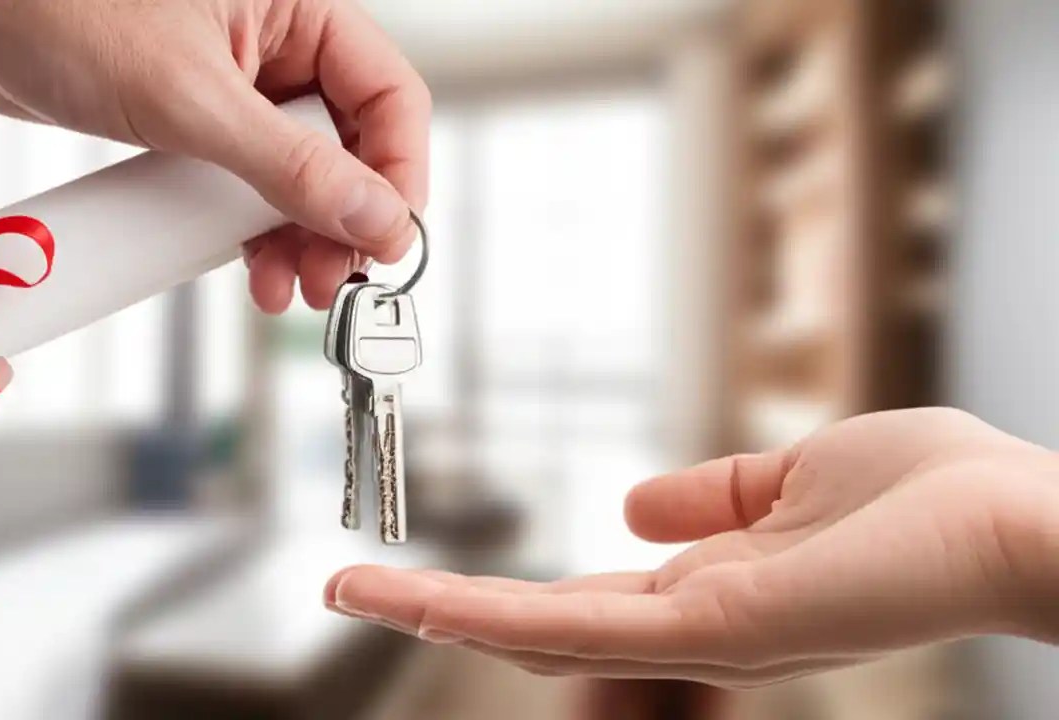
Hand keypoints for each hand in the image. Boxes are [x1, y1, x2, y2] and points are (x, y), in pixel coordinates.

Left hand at [0, 0, 427, 313]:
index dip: (398, 174)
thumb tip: (374, 219)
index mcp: (299, 8)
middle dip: (341, 222)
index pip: (389, 96)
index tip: (387, 242)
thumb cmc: (67, 12)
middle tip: (329, 280)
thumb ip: (289, 167)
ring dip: (299, 237)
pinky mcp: (198, 121)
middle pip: (349, 145)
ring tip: (286, 287)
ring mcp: (239, 86)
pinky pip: (247, 184)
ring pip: (299, 175)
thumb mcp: (194, 101)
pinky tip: (250, 269)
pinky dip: (251, 230)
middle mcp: (277, 45)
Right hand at [325, 409, 1058, 687]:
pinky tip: (429, 601)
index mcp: (710, 590)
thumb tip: (637, 504)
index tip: (424, 577)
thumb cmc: (935, 497)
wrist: (1017, 521)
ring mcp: (698, 635)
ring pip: (539, 633)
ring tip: (356, 593)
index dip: (494, 592)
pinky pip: (584, 624)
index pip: (579, 599)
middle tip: (351, 591)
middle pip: (538, 627)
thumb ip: (715, 496)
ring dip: (439, 614)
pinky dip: (494, 616)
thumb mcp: (796, 478)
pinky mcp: (714, 626)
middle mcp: (692, 627)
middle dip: (438, 612)